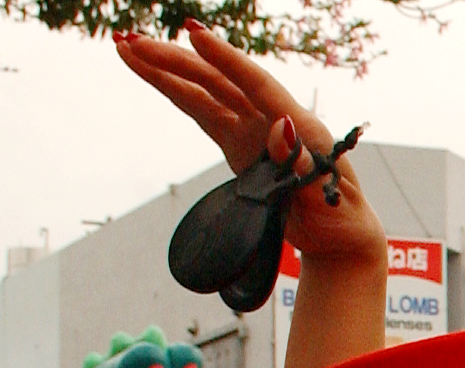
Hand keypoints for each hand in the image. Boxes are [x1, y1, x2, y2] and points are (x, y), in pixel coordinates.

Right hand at [115, 26, 383, 267]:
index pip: (257, 84)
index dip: (226, 59)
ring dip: (166, 68)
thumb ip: (301, 165)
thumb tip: (280, 128)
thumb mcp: (323, 199)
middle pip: (219, 81)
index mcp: (301, 126)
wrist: (337, 235)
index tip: (194, 35)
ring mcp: (252, 127)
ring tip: (126, 46)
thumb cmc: (337, 219)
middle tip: (133, 42)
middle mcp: (272, 117)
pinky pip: (201, 110)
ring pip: (204, 90)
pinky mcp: (237, 142)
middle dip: (176, 60)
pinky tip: (148, 73)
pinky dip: (175, 92)